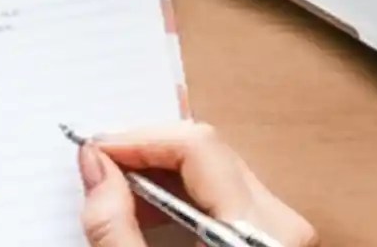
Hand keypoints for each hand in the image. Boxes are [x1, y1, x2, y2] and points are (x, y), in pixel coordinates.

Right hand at [79, 122, 317, 246]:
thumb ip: (115, 228)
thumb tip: (96, 165)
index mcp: (257, 231)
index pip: (196, 147)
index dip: (138, 140)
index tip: (97, 150)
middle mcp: (280, 223)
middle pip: (205, 150)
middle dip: (145, 151)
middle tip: (100, 167)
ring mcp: (280, 229)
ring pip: (212, 168)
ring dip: (160, 171)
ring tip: (118, 191)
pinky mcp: (271, 238)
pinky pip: (224, 193)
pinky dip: (180, 193)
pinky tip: (150, 209)